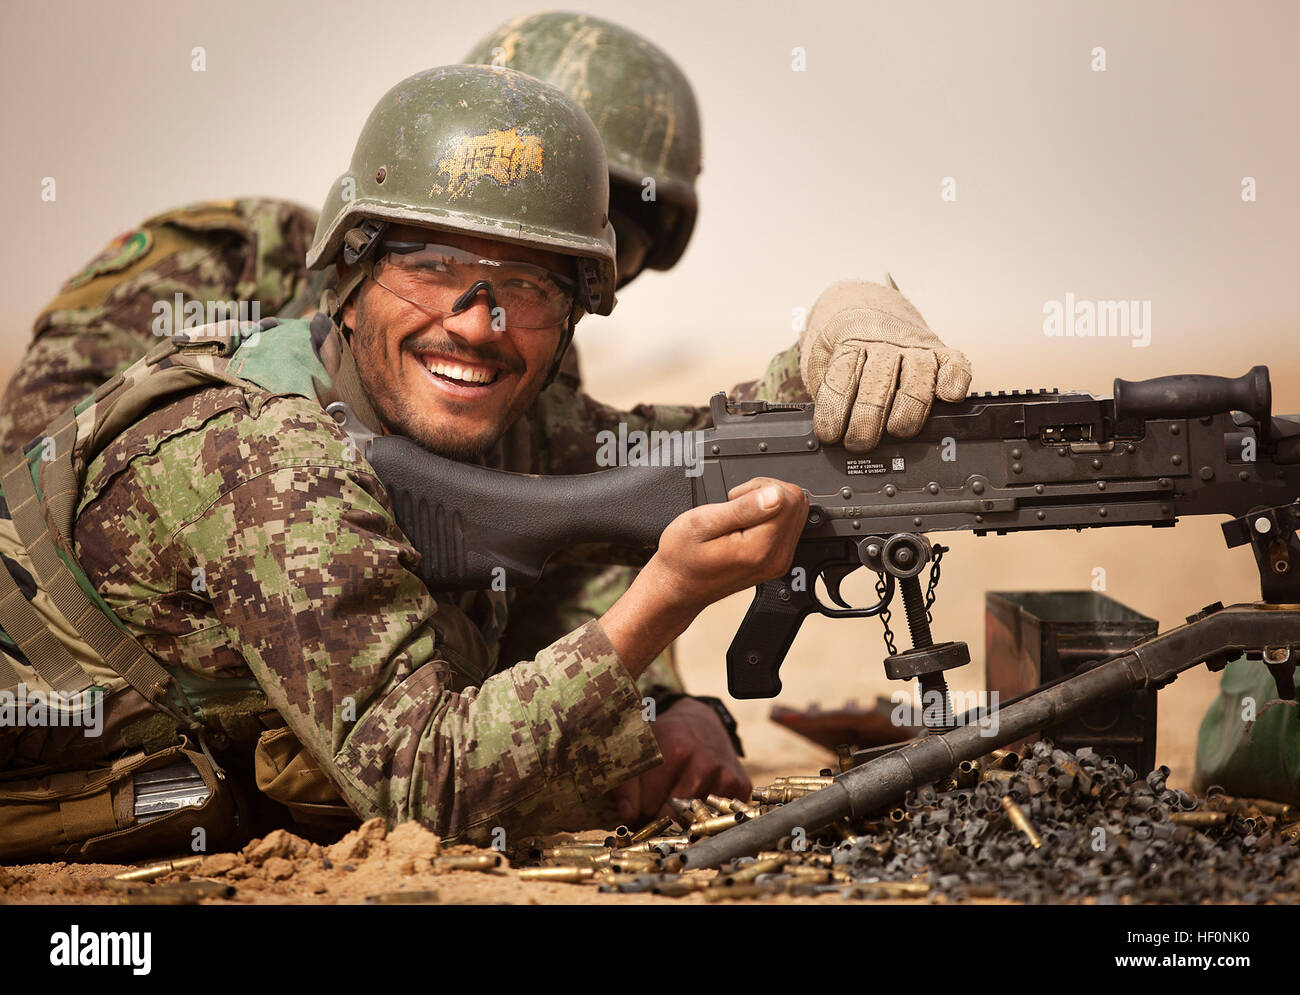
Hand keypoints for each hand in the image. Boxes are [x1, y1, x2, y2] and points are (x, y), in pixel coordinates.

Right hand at [600, 477, 807, 676]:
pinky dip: (769, 515)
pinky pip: (788, 525)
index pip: (787, 497)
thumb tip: (775, 495)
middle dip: (768, 492)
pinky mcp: (777, 560)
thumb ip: (742, 509)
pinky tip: (745, 523)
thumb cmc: (682, 557)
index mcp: (760, 548)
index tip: (735, 500)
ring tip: (738, 514)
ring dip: (770, 503)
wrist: (678, 586)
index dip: (759, 487)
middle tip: (736, 505)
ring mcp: (779, 561)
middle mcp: (776, 558)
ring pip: (795, 512)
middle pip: (797, 502)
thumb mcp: (702, 523)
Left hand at [611, 697, 750, 824]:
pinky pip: (719, 815)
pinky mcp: (741, 784)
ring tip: (678, 799)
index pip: (650, 806)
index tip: (639, 807)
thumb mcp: (638, 751)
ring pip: (698, 818)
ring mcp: (726, 774)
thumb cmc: (665, 739)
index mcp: (676, 750)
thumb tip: (628, 815)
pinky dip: (707, 812)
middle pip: (676, 815)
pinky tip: (700, 796)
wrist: (701, 721)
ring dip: (685, 817)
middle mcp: (705, 762)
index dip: (641, 811)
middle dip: (662, 817)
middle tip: (656, 808)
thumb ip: (626, 784)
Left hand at [800, 279, 971, 451]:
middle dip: (868, 419)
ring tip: (898, 431)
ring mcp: (916, 348)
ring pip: (917, 379)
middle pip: (879, 383)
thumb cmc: (848, 343)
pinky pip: (955, 366)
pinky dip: (955, 382)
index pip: (842, 378)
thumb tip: (828, 428)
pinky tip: (948, 398)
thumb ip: (822, 385)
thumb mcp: (822, 354)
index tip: (829, 434)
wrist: (870, 305)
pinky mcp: (943, 353)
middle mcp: (885, 345)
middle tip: (859, 442)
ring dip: (908, 410)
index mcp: (851, 343)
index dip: (834, 410)